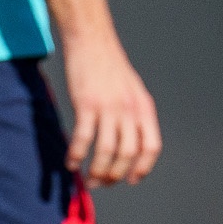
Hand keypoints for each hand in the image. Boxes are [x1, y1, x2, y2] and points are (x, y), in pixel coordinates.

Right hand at [59, 28, 162, 187]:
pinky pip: (83, 138)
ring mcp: (108, 107)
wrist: (92, 40)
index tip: (130, 180)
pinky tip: (71, 161)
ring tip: (88, 178)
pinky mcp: (86, 104)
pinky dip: (76, 154)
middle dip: (115, 175)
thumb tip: (128, 145)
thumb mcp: (132, 90)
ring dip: (97, 171)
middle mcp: (130, 110)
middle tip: (102, 182)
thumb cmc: (109, 66)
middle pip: (127, 154)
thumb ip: (134, 115)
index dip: (142, 168)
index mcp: (144, 108)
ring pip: (106, 151)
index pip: (151, 147)